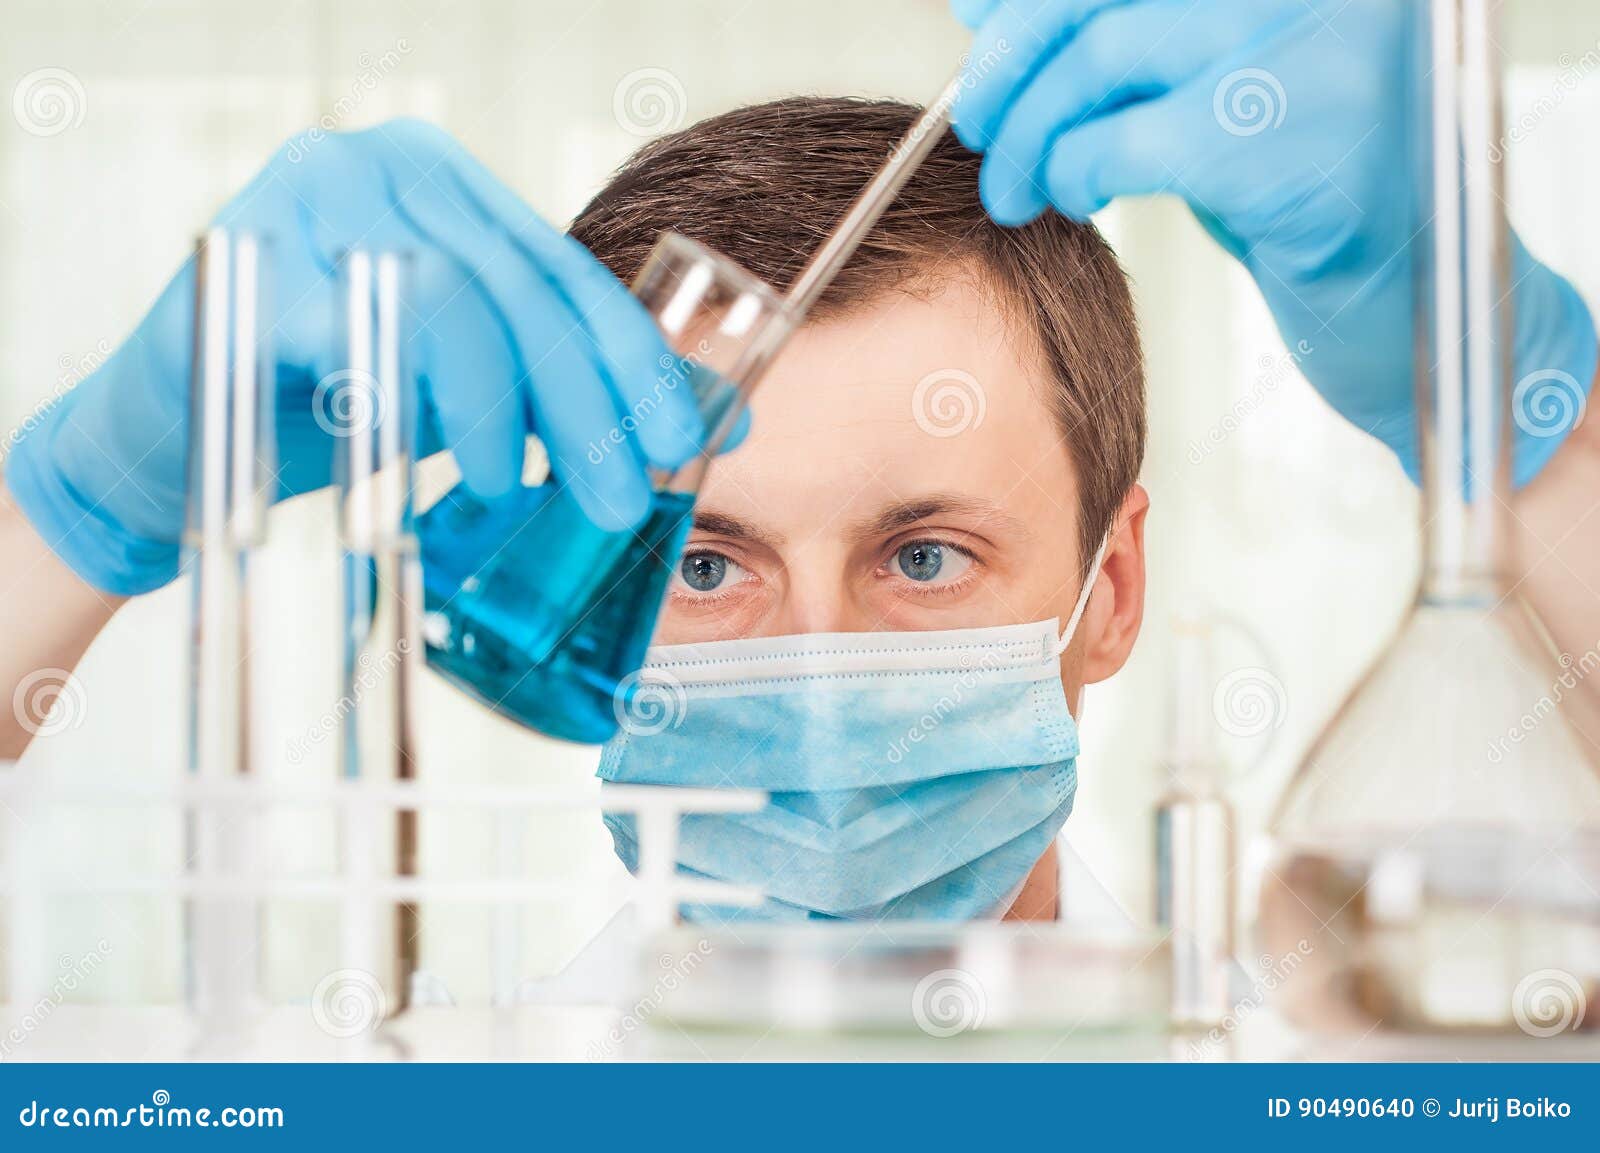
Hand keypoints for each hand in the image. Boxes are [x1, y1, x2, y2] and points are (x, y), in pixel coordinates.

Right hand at [4, 118, 704, 594]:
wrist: (168, 435)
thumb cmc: (324, 404)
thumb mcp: (459, 389)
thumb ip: (559, 388)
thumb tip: (709, 423)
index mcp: (448, 188)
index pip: (566, 274)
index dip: (632, 360)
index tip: (682, 441)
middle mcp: (387, 170)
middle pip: (523, 292)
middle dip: (584, 407)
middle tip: (620, 501)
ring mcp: (312, 202)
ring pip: (454, 303)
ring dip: (500, 411)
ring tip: (516, 492)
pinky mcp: (251, 263)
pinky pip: (356, 330)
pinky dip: (400, 401)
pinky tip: (417, 464)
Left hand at [951, 0, 1595, 484]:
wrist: (1411, 305)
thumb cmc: (1307, 199)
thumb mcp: (1206, 101)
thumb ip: (1120, 52)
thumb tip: (986, 12)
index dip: (1038, 3)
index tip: (982, 40)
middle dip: (1013, 67)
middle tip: (980, 130)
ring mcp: (1306, 48)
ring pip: (1102, 60)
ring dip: (1030, 134)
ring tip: (1015, 187)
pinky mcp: (1280, 134)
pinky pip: (1125, 139)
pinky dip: (1073, 170)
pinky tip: (1071, 200)